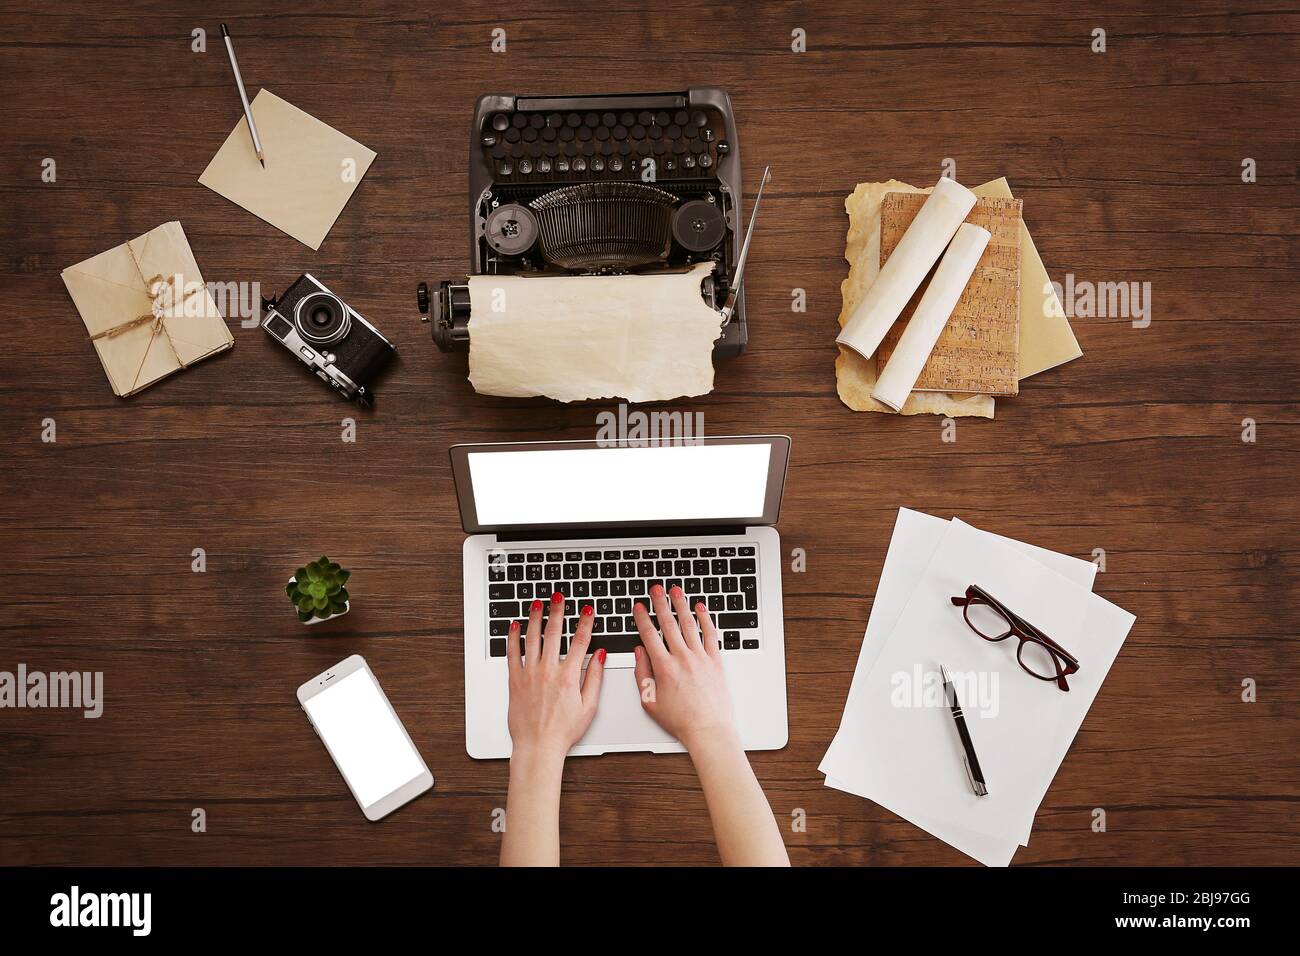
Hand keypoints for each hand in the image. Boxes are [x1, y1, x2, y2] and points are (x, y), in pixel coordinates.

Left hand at [507, 591, 605, 757]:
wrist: (538, 746)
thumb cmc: (563, 731)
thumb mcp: (589, 706)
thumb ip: (595, 678)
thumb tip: (600, 655)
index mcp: (569, 676)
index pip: (580, 641)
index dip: (585, 623)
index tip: (587, 610)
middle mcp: (548, 671)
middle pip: (554, 633)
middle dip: (558, 611)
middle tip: (559, 596)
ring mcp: (530, 674)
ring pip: (532, 638)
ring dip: (535, 618)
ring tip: (537, 603)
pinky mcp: (515, 680)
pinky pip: (513, 654)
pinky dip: (513, 638)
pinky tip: (515, 626)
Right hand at [632, 584, 734, 748]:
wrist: (708, 730)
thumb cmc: (680, 720)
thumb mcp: (650, 701)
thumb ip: (642, 674)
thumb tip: (639, 653)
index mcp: (664, 668)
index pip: (649, 636)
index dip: (642, 618)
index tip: (639, 606)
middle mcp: (682, 659)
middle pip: (668, 624)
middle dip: (660, 603)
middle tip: (656, 588)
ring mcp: (701, 658)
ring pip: (689, 625)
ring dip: (681, 605)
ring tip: (676, 590)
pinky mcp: (716, 661)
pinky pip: (710, 635)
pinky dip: (705, 619)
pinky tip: (701, 608)